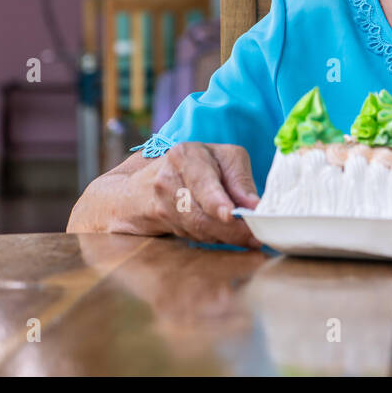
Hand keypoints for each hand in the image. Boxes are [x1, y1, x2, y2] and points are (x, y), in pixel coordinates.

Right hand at [68, 142, 260, 248]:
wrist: (136, 188)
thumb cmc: (192, 167)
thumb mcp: (221, 160)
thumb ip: (239, 180)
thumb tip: (255, 205)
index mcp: (186, 154)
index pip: (202, 180)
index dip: (216, 200)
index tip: (230, 213)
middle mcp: (168, 176)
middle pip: (201, 211)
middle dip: (231, 229)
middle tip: (255, 238)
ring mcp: (159, 201)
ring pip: (197, 227)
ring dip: (224, 236)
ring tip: (246, 237)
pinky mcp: (157, 220)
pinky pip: (190, 234)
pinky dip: (210, 237)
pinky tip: (221, 234)